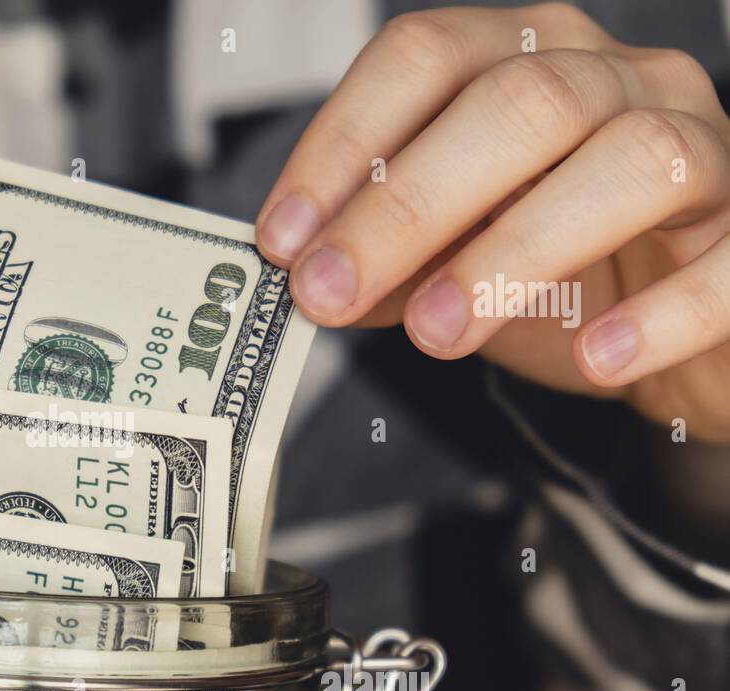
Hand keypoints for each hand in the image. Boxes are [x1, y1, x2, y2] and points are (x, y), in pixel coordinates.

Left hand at [256, 3, 729, 439]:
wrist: (684, 343)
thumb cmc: (561, 284)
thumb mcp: (452, 267)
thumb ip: (388, 264)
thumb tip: (308, 279)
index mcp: (528, 64)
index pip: (426, 56)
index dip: (344, 141)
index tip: (281, 239)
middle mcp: (620, 81)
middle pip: (516, 103)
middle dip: (404, 202)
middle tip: (328, 293)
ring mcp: (706, 149)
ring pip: (629, 159)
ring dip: (516, 250)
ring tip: (438, 331)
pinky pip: (729, 264)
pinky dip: (662, 312)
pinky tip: (596, 357)